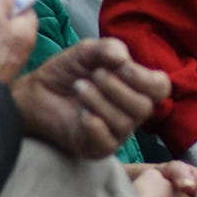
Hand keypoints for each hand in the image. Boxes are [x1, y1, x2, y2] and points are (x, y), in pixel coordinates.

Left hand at [11, 38, 170, 158]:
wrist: (36, 93)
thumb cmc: (66, 72)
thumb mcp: (87, 51)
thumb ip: (108, 48)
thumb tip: (123, 59)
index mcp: (135, 87)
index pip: (160, 87)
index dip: (146, 79)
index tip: (122, 67)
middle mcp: (130, 111)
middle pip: (144, 107)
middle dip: (118, 88)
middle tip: (95, 75)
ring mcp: (116, 132)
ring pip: (124, 123)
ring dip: (99, 101)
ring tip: (79, 88)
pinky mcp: (98, 148)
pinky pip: (107, 141)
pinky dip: (94, 124)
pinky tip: (80, 113)